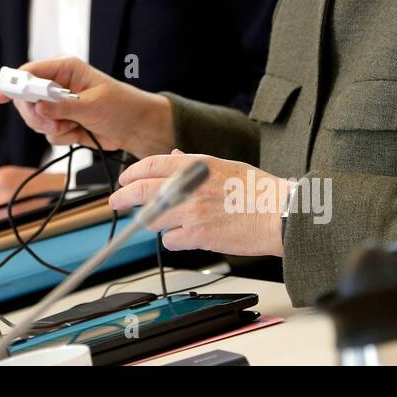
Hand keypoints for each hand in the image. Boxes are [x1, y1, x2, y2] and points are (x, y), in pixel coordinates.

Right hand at [0, 57, 174, 157]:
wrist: (135, 127)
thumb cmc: (120, 106)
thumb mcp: (94, 105)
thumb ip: (64, 106)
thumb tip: (39, 106)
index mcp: (65, 68)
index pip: (30, 72)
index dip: (13, 83)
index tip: (1, 96)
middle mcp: (56, 84)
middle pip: (25, 98)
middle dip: (36, 114)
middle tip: (52, 123)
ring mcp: (57, 104)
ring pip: (34, 118)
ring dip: (50, 128)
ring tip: (71, 127)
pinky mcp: (60, 120)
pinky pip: (46, 131)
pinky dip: (60, 136)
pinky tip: (77, 132)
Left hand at [109, 151, 288, 256]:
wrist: (281, 215)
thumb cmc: (259, 191)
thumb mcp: (225, 166)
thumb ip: (194, 163)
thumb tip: (172, 156)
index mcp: (196, 165)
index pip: (151, 165)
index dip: (132, 174)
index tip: (125, 181)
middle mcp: (189, 186)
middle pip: (141, 191)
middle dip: (123, 197)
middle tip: (116, 201)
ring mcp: (191, 211)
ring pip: (152, 219)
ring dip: (154, 221)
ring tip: (165, 222)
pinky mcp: (197, 235)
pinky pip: (170, 240)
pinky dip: (175, 240)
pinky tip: (187, 236)